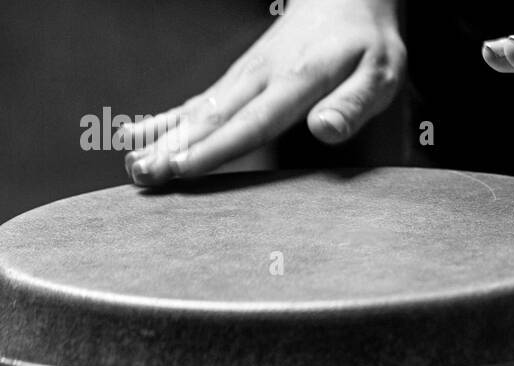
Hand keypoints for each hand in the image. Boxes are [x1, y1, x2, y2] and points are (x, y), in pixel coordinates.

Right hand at [123, 0, 404, 185]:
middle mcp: (263, 76)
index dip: (215, 148)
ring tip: (133, 164)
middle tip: (142, 175)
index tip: (182, 169)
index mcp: (298, 80)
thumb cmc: (368, 43)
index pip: (252, 122)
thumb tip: (324, 130)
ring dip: (165, 137)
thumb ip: (353, 105)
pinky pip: (200, 100)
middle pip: (214, 118)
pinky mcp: (240, 76)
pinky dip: (169, 118)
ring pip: (200, 109)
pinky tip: (140, 135)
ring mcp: (246, 75)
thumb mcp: (380, 74)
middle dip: (175, 148)